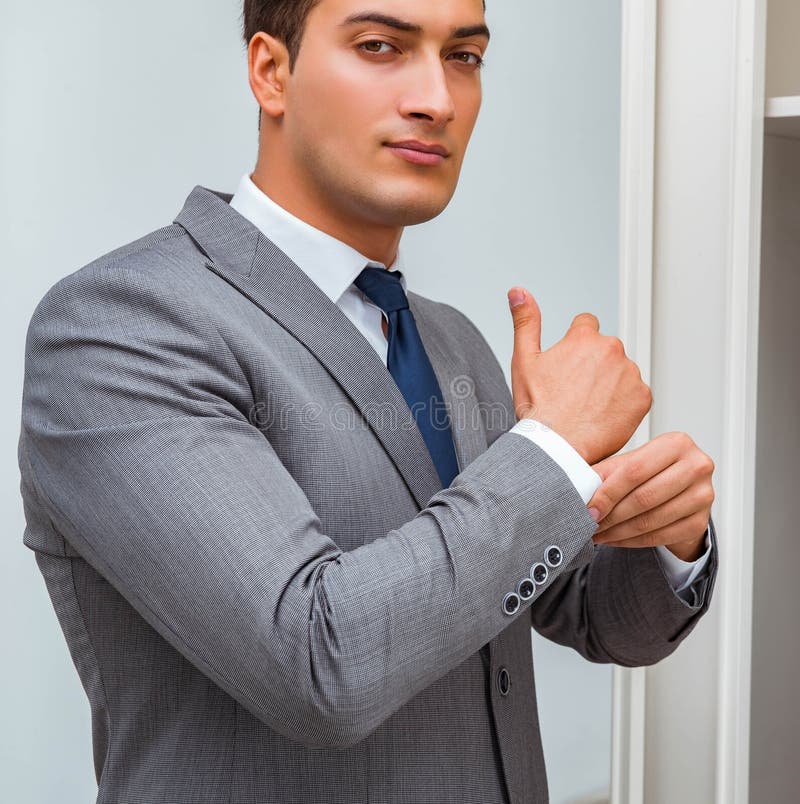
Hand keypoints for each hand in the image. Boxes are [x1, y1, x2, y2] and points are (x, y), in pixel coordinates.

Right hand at [507, 287, 651, 464]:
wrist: (558, 446)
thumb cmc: (539, 408)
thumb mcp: (524, 360)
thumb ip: (525, 321)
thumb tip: (518, 291)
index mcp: (584, 337)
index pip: (587, 324)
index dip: (575, 345)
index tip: (569, 367)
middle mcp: (612, 349)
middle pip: (606, 350)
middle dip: (594, 366)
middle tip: (575, 393)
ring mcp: (630, 373)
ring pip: (621, 372)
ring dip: (610, 385)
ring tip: (588, 407)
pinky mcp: (643, 397)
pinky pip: (636, 396)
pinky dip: (623, 405)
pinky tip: (603, 417)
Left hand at [587, 432, 714, 560]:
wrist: (680, 490)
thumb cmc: (649, 472)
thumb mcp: (627, 463)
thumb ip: (606, 472)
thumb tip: (576, 488)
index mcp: (676, 442)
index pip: (634, 471)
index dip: (608, 492)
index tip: (589, 508)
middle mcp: (697, 466)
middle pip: (644, 497)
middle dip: (612, 515)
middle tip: (589, 525)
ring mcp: (704, 495)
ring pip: (652, 519)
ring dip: (619, 531)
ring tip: (599, 534)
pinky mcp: (702, 521)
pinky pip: (661, 536)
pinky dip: (633, 541)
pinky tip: (616, 539)